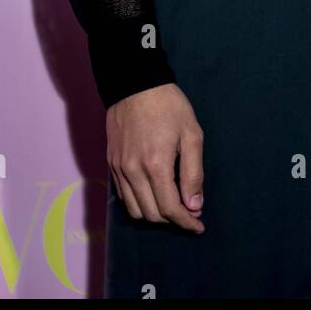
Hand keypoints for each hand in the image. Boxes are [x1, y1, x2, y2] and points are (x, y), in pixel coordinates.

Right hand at [106, 83, 204, 230]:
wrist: (135, 83)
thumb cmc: (169, 105)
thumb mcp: (191, 134)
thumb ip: (193, 173)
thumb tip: (194, 205)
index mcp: (156, 165)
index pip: (170, 208)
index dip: (186, 222)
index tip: (199, 226)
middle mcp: (133, 171)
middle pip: (151, 214)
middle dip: (172, 220)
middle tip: (189, 213)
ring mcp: (119, 168)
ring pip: (135, 210)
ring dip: (154, 215)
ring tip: (171, 206)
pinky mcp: (111, 163)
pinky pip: (123, 196)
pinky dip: (138, 203)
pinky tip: (152, 193)